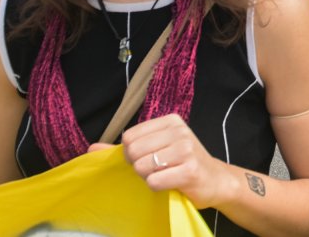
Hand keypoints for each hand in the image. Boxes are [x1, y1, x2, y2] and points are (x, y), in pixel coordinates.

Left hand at [120, 113, 236, 209]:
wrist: (216, 180)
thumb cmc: (183, 163)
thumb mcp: (158, 147)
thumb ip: (127, 147)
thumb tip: (92, 148)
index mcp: (171, 121)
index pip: (129, 136)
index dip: (132, 152)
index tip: (148, 157)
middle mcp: (180, 131)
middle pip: (133, 151)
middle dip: (139, 166)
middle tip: (156, 169)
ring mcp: (186, 150)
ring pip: (142, 167)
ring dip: (148, 177)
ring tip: (165, 175)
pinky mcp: (190, 171)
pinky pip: (154, 182)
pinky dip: (158, 187)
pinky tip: (171, 183)